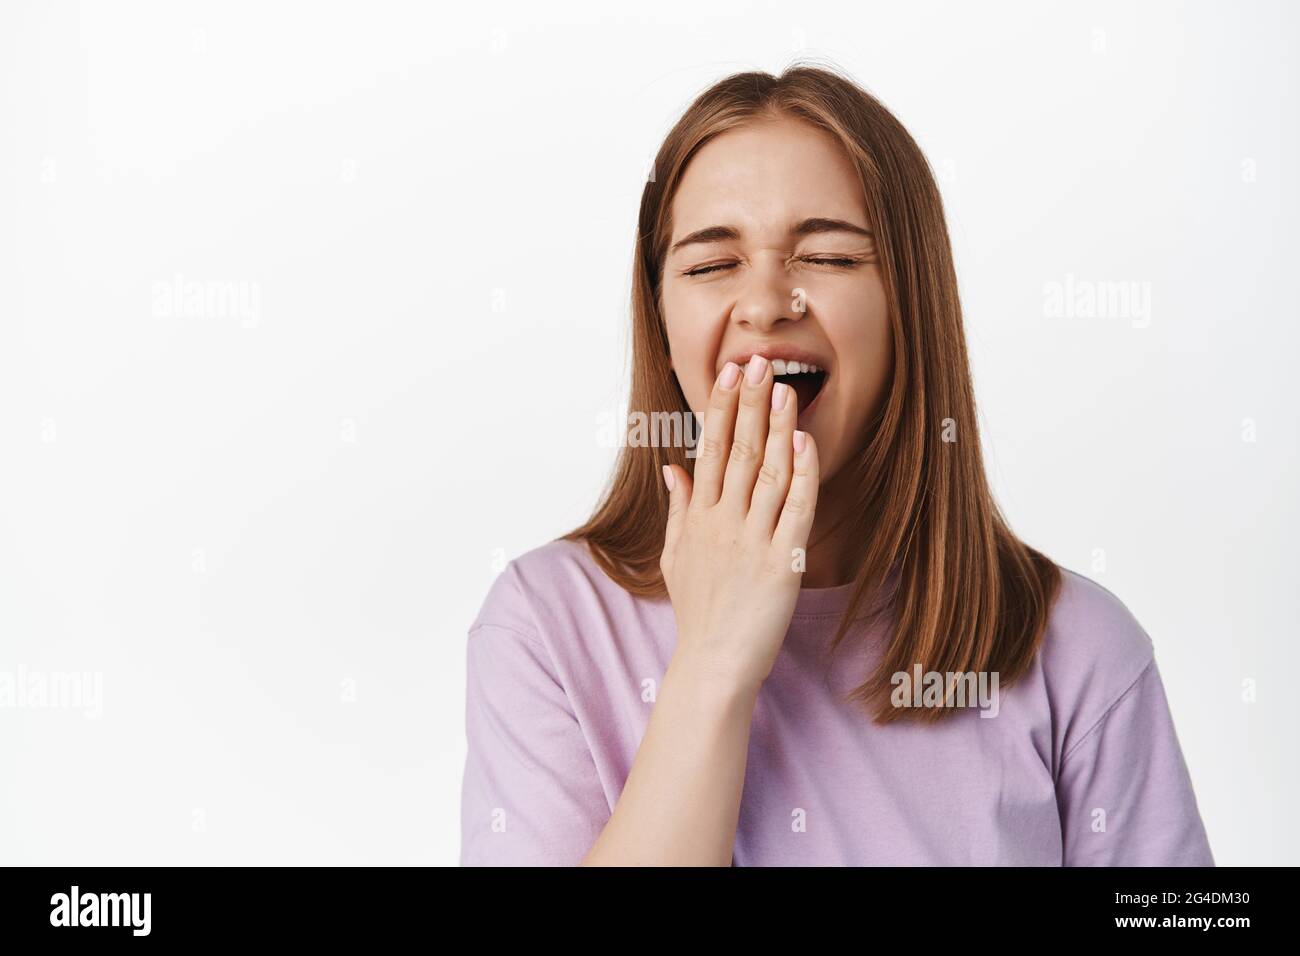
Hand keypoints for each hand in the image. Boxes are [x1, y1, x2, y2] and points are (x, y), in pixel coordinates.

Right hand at [659, 355, 819, 692]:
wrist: (713, 664)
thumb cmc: (698, 612)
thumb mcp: (676, 557)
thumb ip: (678, 509)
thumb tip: (671, 468)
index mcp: (698, 517)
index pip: (710, 450)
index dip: (722, 409)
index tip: (731, 373)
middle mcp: (722, 522)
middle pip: (739, 451)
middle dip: (749, 404)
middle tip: (759, 363)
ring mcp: (752, 540)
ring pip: (768, 471)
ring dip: (777, 427)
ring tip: (786, 389)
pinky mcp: (783, 562)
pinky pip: (797, 509)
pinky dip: (804, 473)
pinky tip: (807, 443)